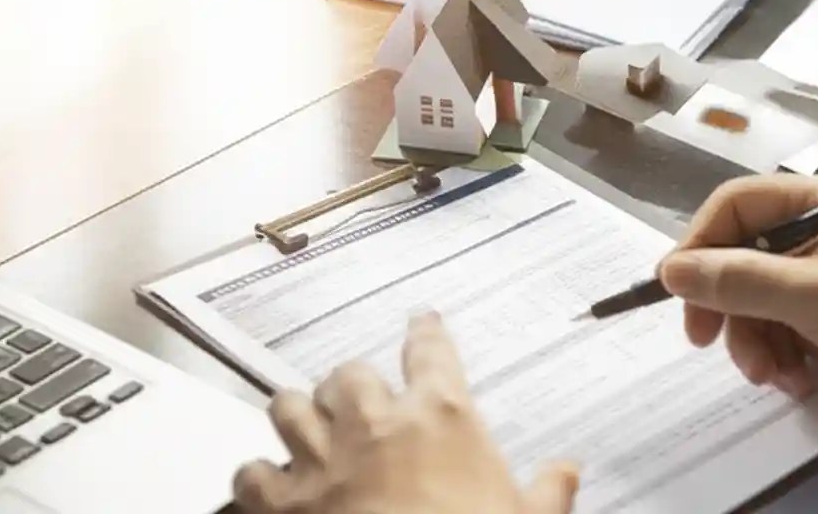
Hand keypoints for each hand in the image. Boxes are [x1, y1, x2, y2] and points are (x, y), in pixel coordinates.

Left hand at [233, 312, 578, 513]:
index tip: (422, 321)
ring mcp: (323, 460)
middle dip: (352, 386)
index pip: (431, 352)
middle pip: (349, 374)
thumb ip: (547, 493)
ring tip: (305, 425)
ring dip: (297, 416)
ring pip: (289, 407)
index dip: (425, 332)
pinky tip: (267, 485)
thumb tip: (567, 473)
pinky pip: (250, 473)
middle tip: (358, 400)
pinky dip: (257, 478)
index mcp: (441, 419)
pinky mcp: (283, 503)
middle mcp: (376, 425)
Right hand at [659, 173, 817, 447]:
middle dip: (725, 308)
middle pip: (735, 259)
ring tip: (772, 374)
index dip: (699, 245)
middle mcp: (810, 232)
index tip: (676, 288)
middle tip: (705, 341)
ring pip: (749, 302)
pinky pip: (773, 329)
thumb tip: (672, 272)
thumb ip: (738, 281)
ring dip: (753, 343)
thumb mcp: (810, 294)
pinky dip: (776, 357)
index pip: (732, 208)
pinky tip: (797, 379)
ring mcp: (815, 276)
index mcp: (813, 204)